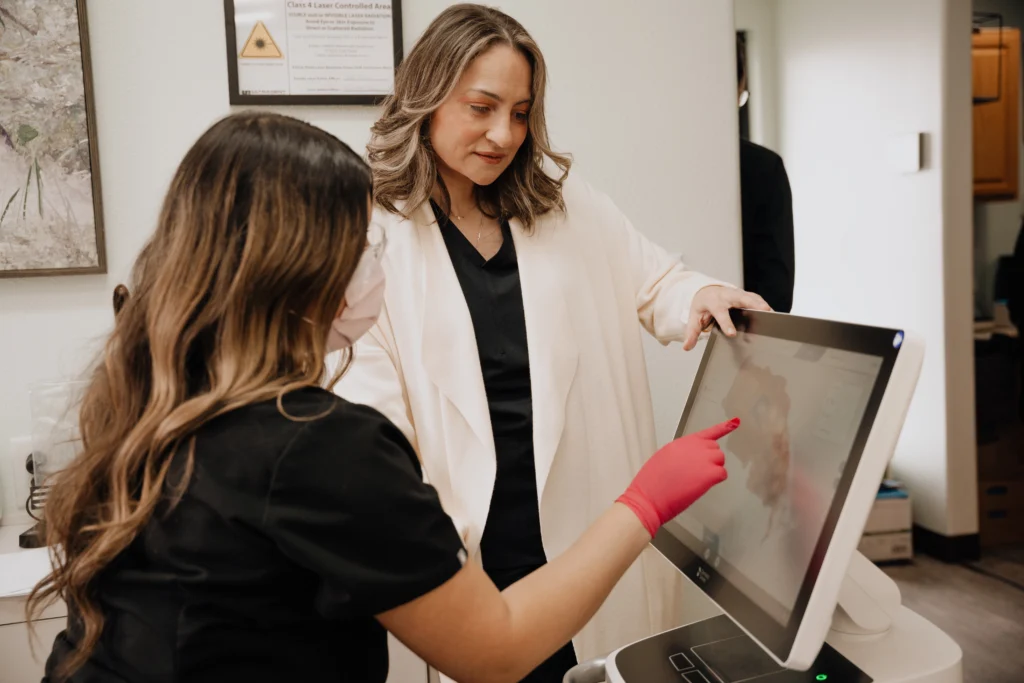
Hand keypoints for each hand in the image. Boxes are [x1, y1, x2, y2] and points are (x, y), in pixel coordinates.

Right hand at [616, 418, 738, 537]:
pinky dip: (715, 480)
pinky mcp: (709, 474)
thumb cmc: (651, 484)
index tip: (736, 421)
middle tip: (695, 474)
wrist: (649, 498)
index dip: (724, 427)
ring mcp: (703, 459)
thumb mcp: (664, 459)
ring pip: (719, 460)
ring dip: (713, 469)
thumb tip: (692, 460)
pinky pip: (722, 474)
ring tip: (695, 480)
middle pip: (714, 449)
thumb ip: (681, 455)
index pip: (707, 433)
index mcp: (682, 443)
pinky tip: (702, 486)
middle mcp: (694, 447)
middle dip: (709, 460)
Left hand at [682, 286, 771, 350]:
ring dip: (762, 304)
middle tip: (764, 312)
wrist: (705, 290)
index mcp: (714, 302)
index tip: (732, 333)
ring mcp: (737, 293)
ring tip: (773, 315)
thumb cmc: (702, 306)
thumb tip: (687, 347)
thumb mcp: (694, 318)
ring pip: (751, 297)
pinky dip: (764, 304)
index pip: (721, 313)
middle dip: (752, 304)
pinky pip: (755, 298)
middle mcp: (727, 296)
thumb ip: (692, 333)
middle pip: (741, 298)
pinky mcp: (744, 294)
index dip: (726, 323)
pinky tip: (773, 314)